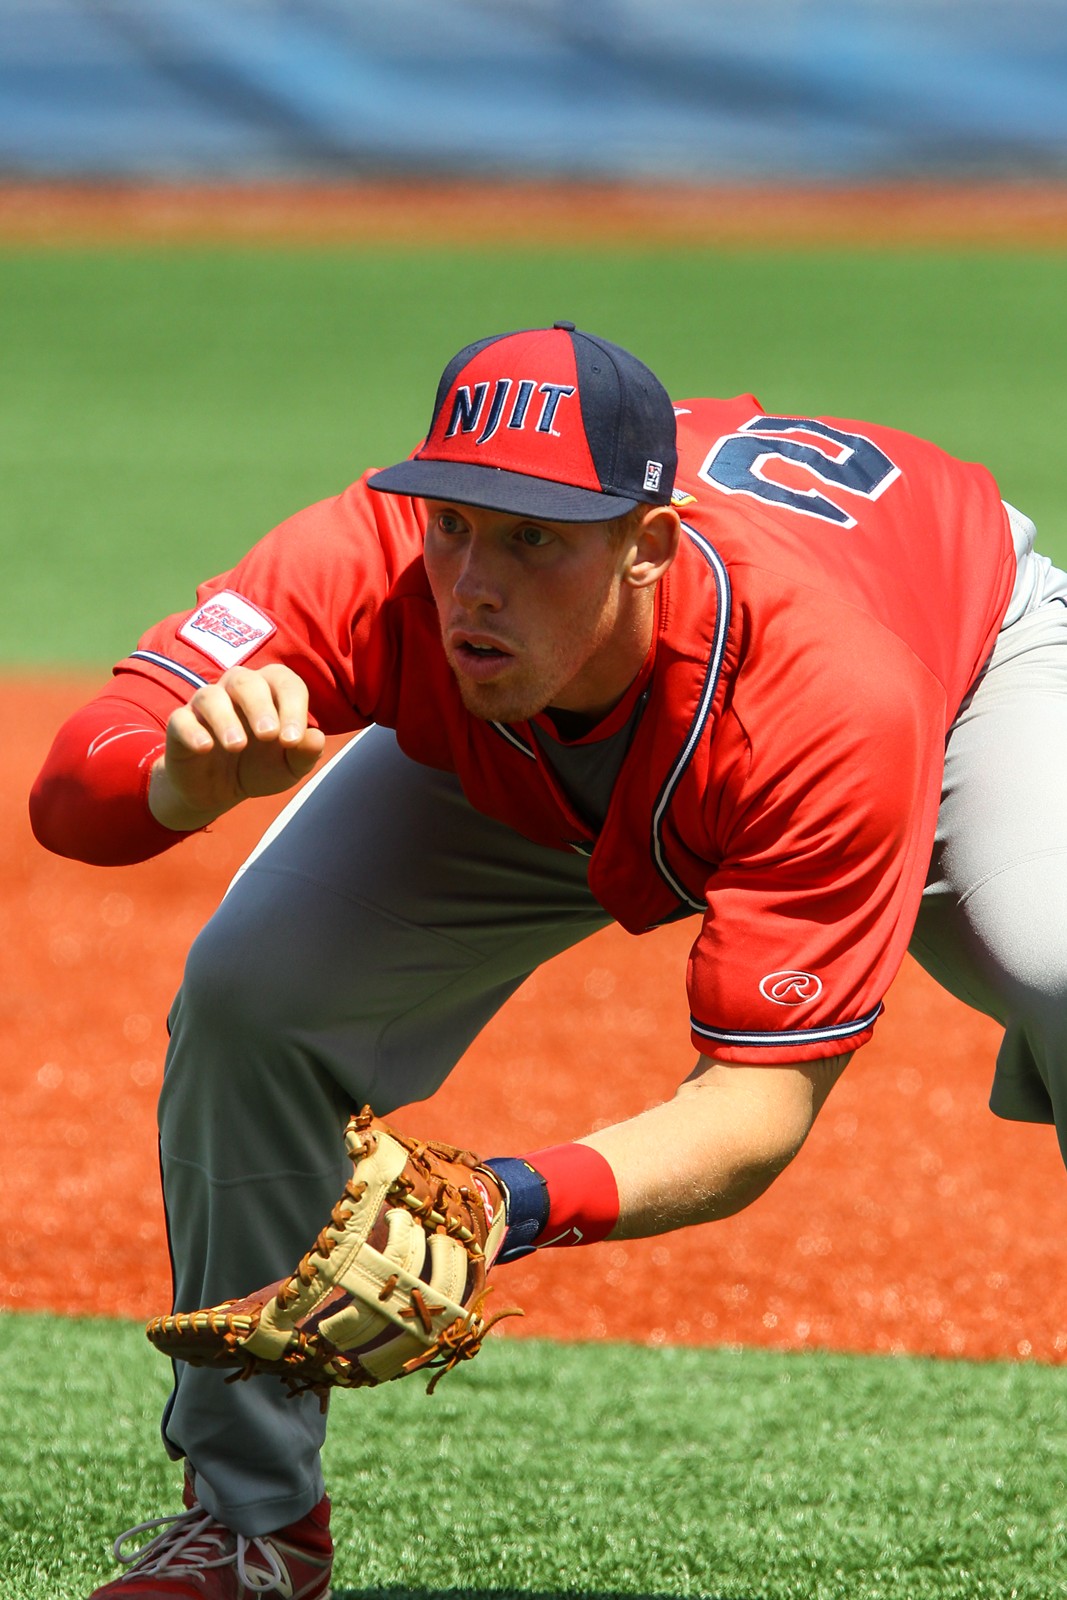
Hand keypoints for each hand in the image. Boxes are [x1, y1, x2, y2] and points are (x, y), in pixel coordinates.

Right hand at [148, 663, 326, 831]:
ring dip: (226, 720)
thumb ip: (304, 753)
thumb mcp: (288, 768)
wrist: (218, 791)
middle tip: (268, 735)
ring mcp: (206, 706)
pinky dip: (193, 731)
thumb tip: (316, 738)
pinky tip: (205, 747)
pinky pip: (182, 719)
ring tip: (237, 746)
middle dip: (260, 706)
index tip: (292, 740)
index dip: (292, 707)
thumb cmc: (259, 767)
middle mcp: (236, 690)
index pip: (284, 683)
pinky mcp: (181, 725)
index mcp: (269, 692)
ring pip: (211, 696)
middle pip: (246, 681)